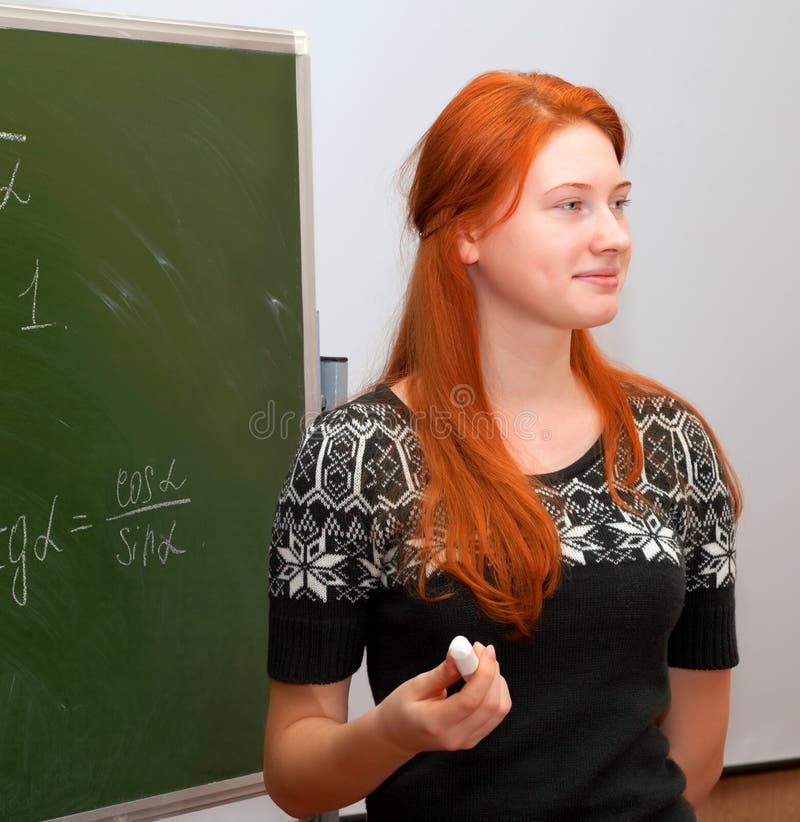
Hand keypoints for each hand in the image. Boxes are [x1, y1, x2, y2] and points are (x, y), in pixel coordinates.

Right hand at [375, 642, 511, 755]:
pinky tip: (483, 678)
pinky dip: (497, 691)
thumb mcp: (415, 686)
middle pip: (491, 705)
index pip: (471, 700)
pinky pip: (497, 714)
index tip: (484, 649)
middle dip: (492, 671)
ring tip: (481, 663)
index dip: (484, 672)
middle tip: (480, 650)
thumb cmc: (401, 708)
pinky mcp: (475, 738)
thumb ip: (443, 672)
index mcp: (436, 724)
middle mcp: (456, 737)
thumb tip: (463, 653)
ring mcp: (468, 741)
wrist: (398, 736)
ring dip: (497, 680)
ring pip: (499, 709)